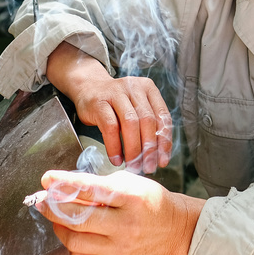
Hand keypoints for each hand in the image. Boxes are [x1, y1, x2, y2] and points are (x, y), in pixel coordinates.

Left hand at [35, 170, 202, 254]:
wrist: (172, 229)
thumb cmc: (148, 201)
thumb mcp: (128, 183)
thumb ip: (97, 185)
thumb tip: (63, 189)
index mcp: (131, 198)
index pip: (91, 190)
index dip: (65, 184)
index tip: (47, 179)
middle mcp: (126, 226)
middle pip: (78, 219)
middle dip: (54, 208)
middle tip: (42, 200)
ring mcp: (120, 249)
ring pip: (74, 241)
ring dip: (61, 227)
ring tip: (62, 218)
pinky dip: (72, 244)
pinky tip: (78, 234)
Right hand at [47, 44, 172, 172]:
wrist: (89, 88)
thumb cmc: (116, 103)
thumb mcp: (136, 107)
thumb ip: (148, 124)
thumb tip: (158, 155)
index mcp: (148, 88)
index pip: (162, 116)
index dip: (164, 141)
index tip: (162, 160)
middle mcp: (134, 87)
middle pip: (148, 121)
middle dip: (149, 148)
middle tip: (148, 167)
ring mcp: (116, 93)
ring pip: (130, 124)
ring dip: (133, 149)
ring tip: (133, 165)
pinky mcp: (99, 103)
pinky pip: (110, 127)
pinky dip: (114, 147)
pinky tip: (116, 159)